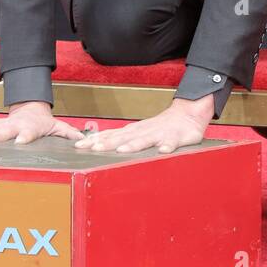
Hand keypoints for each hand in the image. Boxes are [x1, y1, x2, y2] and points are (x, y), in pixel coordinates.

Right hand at [0, 101, 86, 145]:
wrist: (29, 109)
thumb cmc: (43, 123)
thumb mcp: (58, 127)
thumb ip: (69, 135)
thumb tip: (82, 141)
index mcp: (31, 127)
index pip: (28, 132)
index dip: (25, 137)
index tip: (20, 142)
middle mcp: (14, 126)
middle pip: (5, 131)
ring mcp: (1, 125)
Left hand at [74, 96, 212, 154]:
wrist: (188, 115)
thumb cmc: (161, 127)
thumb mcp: (139, 132)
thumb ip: (122, 138)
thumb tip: (98, 145)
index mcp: (134, 131)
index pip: (111, 135)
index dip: (95, 141)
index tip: (79, 146)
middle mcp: (143, 132)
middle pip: (122, 137)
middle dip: (107, 143)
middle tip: (91, 149)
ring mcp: (159, 134)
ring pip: (145, 140)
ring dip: (133, 145)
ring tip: (121, 150)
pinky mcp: (176, 138)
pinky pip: (172, 143)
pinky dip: (167, 147)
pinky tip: (163, 152)